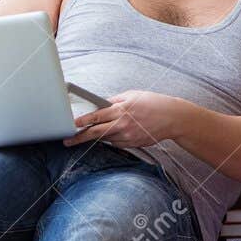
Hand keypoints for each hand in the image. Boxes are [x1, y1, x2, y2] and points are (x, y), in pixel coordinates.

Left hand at [63, 90, 188, 148]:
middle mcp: (123, 125)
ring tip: (96, 131)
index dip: (82, 121)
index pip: (96, 116)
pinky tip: (120, 131)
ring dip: (99, 135)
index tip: (72, 125)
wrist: (173, 118)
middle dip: (80, 137)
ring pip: (106, 138)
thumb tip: (99, 106)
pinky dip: (114, 138)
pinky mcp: (133, 144)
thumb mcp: (132, 95)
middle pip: (96, 133)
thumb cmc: (153, 103)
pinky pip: (117, 143)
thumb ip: (114, 101)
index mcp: (121, 110)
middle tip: (68, 141)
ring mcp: (128, 137)